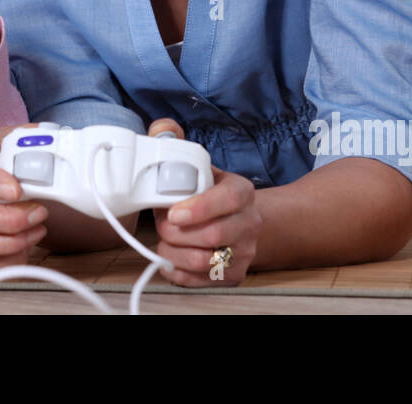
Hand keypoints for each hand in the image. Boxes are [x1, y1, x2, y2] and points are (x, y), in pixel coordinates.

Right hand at [0, 124, 48, 271]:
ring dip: (12, 241)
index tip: (17, 190)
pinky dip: (10, 259)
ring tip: (39, 228)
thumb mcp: (26, 138)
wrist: (11, 166)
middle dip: (10, 219)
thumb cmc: (15, 153)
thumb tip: (63, 154)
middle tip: (40, 211)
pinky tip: (28, 244)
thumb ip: (41, 144)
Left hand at [146, 118, 261, 286]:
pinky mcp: (233, 276)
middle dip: (176, 233)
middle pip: (213, 235)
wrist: (238, 221)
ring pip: (204, 262)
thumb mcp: (197, 165)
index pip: (227, 200)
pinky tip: (170, 259)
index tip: (173, 212)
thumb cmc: (209, 193)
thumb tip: (162, 128)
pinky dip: (177, 273)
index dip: (198, 208)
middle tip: (162, 225)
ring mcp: (244, 252)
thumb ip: (176, 144)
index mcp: (242, 191)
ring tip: (163, 241)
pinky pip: (200, 282)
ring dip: (173, 253)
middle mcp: (249, 223)